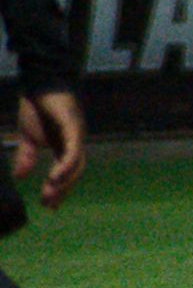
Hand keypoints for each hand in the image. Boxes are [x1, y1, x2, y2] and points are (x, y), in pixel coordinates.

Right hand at [15, 91, 85, 209]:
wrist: (38, 82)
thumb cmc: (36, 107)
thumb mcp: (28, 137)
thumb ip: (27, 157)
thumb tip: (20, 177)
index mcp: (66, 145)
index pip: (68, 172)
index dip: (60, 189)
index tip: (49, 205)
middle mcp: (75, 142)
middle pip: (75, 172)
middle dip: (63, 189)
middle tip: (49, 204)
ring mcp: (77, 134)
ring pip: (77, 164)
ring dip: (64, 181)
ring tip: (50, 194)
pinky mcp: (73, 126)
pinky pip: (73, 149)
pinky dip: (67, 165)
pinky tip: (56, 177)